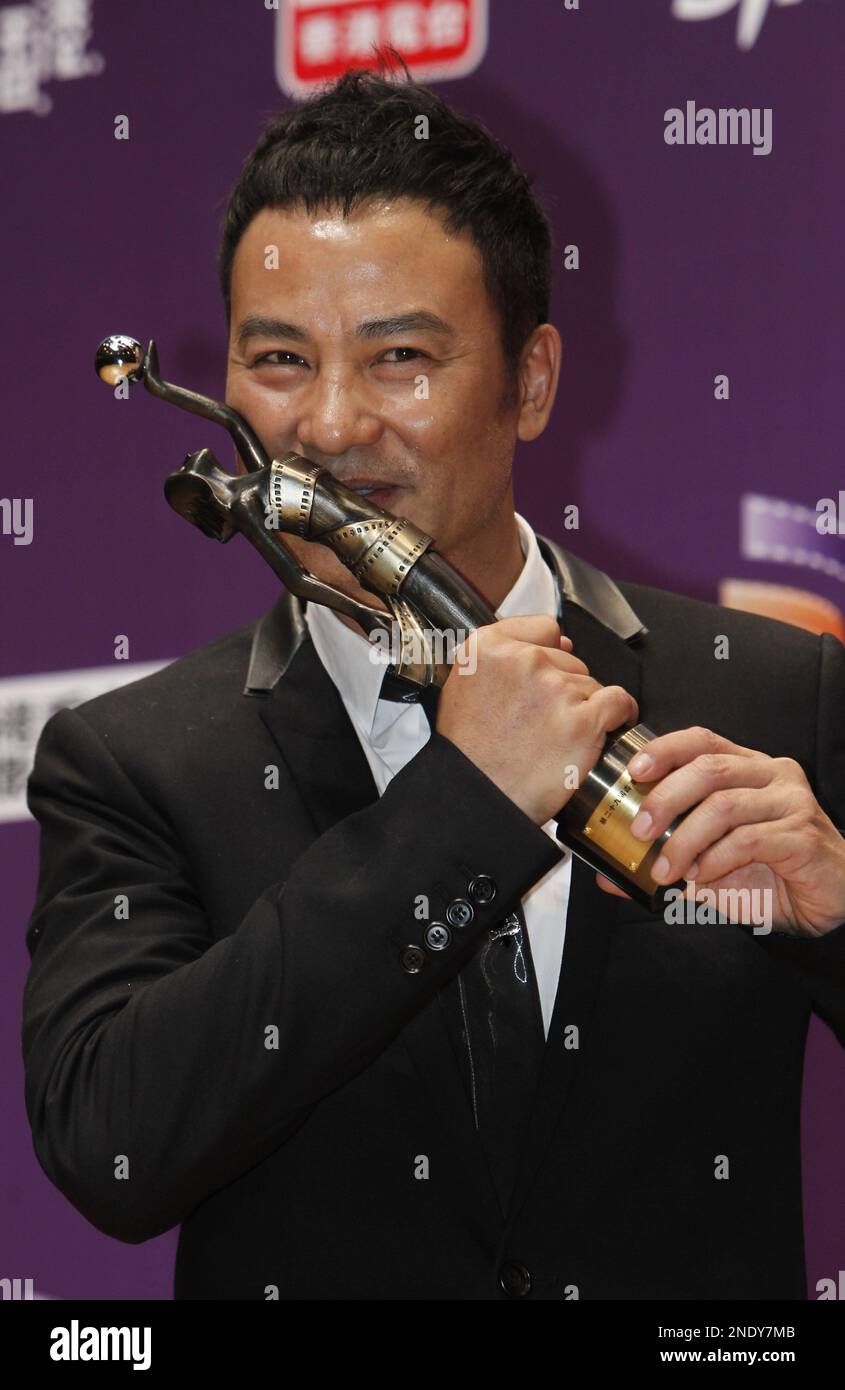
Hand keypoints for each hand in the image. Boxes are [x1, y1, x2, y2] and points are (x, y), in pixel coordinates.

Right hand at [436, 615, 637, 826]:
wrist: (476, 798)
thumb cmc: (470, 753)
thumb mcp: (463, 687)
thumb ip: (503, 655)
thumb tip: (562, 642)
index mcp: (487, 648)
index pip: (544, 629)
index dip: (548, 654)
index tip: (545, 676)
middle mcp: (522, 660)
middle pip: (569, 660)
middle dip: (564, 688)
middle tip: (544, 722)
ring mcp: (554, 688)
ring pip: (591, 684)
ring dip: (585, 707)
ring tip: (561, 737)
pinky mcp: (583, 720)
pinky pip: (618, 702)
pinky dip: (621, 713)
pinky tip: (611, 725)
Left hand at [595, 726, 844, 936]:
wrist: (823, 904)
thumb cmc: (767, 874)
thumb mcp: (707, 865)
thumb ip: (663, 863)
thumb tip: (609, 875)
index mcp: (747, 768)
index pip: (703, 740)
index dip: (666, 749)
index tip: (634, 771)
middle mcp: (771, 774)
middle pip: (709, 768)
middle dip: (665, 797)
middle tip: (640, 830)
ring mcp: (790, 800)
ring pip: (724, 805)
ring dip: (685, 839)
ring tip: (665, 869)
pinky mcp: (802, 833)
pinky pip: (747, 839)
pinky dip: (715, 859)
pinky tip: (701, 876)